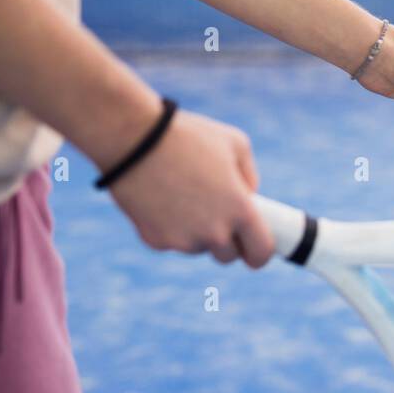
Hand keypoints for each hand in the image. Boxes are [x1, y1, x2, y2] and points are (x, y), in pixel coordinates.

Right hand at [106, 110, 273, 266]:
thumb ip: (249, 176)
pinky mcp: (156, 241)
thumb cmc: (188, 137)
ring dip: (198, 233)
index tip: (254, 248)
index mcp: (240, 210)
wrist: (133, 139)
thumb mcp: (235, 144)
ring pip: (198, 247)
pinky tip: (163, 199)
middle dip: (227, 240)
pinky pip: (172, 242)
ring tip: (185, 196)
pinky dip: (171, 228)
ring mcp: (183, 240)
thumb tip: (250, 196)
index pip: (260, 252)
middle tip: (218, 215)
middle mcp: (213, 232)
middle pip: (228, 256)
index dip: (260, 252)